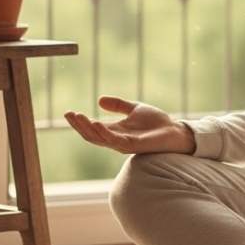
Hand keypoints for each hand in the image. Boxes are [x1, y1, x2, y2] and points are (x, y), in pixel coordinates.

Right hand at [64, 96, 194, 154]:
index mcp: (115, 130)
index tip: (68, 112)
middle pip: (91, 135)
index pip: (92, 128)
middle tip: (69, 115)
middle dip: (79, 126)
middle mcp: (116, 139)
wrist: (175, 132)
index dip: (80, 122)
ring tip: (78, 117)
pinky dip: (103, 133)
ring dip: (87, 128)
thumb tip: (99, 99)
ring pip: (99, 139)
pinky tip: (95, 123)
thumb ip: (118, 105)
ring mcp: (123, 143)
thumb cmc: (157, 123)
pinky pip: (114, 140)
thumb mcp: (135, 109)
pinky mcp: (132, 145)